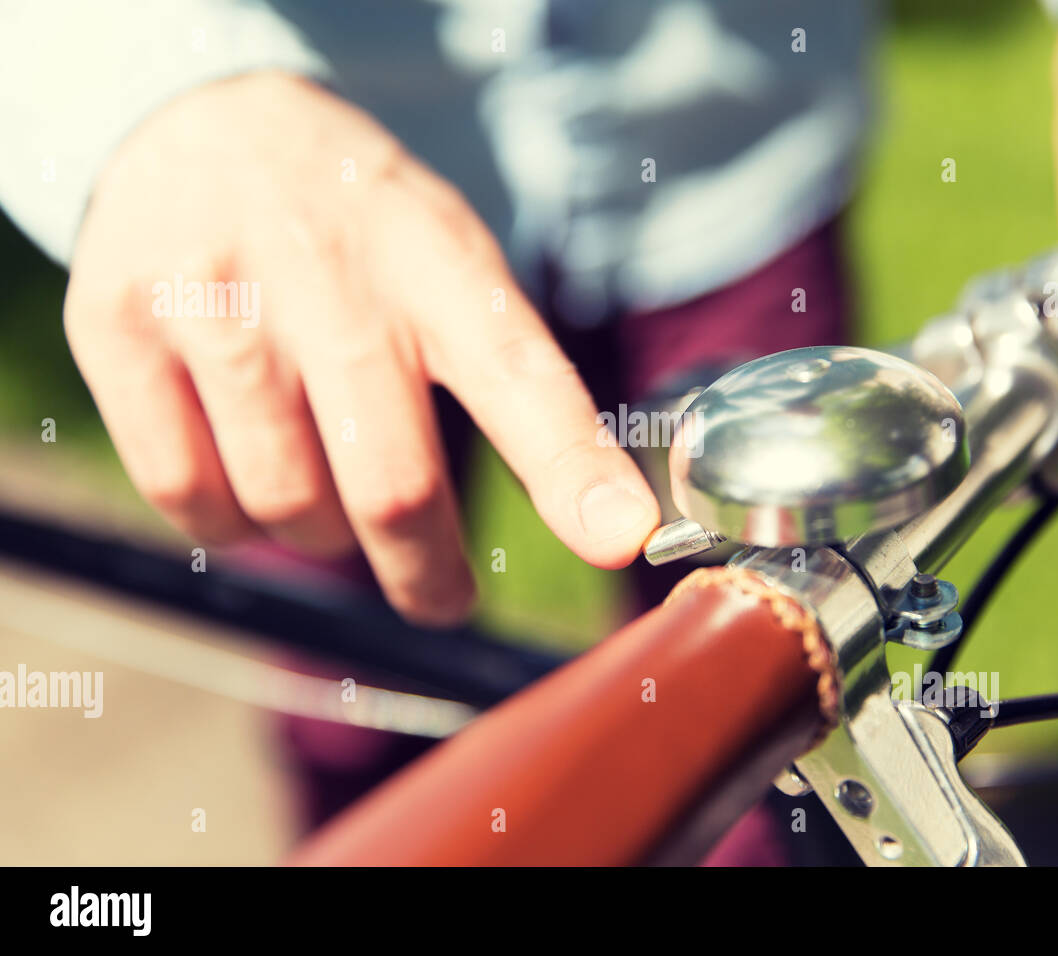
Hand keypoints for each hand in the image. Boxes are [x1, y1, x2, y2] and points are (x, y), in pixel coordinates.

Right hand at [64, 72, 658, 624]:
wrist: (200, 122)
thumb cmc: (356, 230)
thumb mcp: (447, 259)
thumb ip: (509, 375)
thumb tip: (597, 519)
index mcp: (434, 259)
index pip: (516, 372)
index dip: (571, 467)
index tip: (623, 536)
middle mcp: (325, 275)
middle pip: (390, 486)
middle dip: (428, 572)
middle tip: (444, 593)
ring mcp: (212, 300)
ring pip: (286, 508)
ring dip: (322, 532)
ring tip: (326, 480)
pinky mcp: (116, 330)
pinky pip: (190, 499)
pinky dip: (234, 521)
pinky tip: (248, 469)